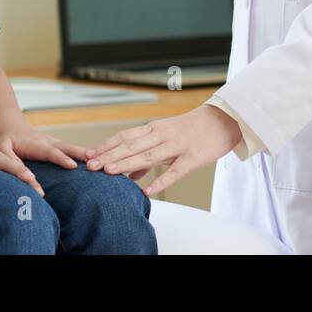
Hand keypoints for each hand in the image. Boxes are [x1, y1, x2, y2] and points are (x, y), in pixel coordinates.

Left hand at [0, 120, 89, 171]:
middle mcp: (49, 142)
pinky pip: (73, 151)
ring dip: (87, 155)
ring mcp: (55, 143)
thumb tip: (30, 180)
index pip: (51, 152)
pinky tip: (97, 164)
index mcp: (36, 144)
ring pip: (73, 148)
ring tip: (103, 163)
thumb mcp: (2, 150)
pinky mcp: (58, 147)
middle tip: (96, 161)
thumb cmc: (5, 141)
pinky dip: (85, 156)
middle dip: (81, 155)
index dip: (61, 158)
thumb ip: (14, 163)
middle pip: (68, 148)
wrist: (11, 126)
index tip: (73, 166)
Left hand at [83, 105, 242, 196]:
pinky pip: (174, 171)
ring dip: (128, 164)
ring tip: (110, 172)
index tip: (88, 154)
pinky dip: (160, 181)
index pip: (125, 137)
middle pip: (132, 145)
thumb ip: (147, 153)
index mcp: (155, 128)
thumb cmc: (192, 129)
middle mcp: (163, 135)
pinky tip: (147, 191)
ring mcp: (177, 146)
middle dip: (109, 155)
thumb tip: (129, 174)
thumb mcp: (167, 136)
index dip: (106, 145)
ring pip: (148, 155)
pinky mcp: (192, 158)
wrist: (223, 120)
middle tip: (91, 165)